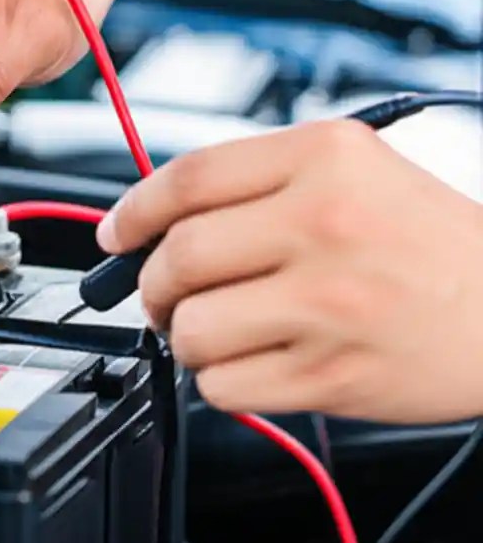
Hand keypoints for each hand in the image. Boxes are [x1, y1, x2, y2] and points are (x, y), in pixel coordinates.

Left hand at [96, 120, 482, 423]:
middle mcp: (325, 222)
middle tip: (163, 292)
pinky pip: (224, 384)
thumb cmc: (427, 242)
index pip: (188, 179)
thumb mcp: (353, 172)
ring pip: (190, 328)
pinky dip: (221, 378)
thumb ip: (254, 184)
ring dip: (184, 335)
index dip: (133, 211)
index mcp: (325, 157)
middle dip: (151, 283)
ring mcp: (330, 302)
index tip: (115, 234)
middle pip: (176, 258)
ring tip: (214, 328)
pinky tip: (253, 360)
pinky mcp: (333, 372)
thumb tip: (148, 221)